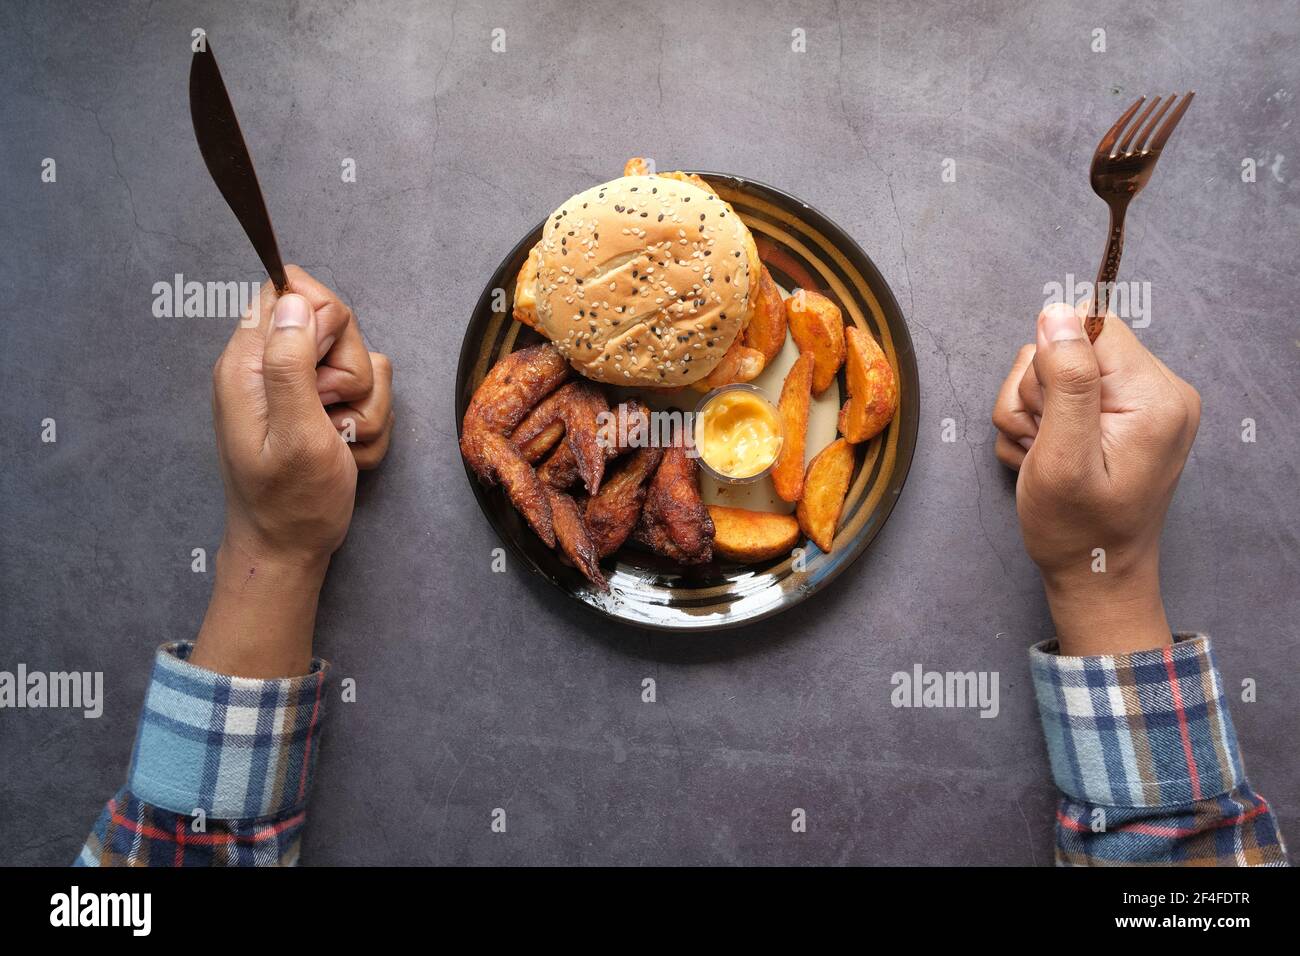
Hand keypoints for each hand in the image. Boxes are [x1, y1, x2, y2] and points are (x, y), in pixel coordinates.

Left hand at [191, 266, 393, 676]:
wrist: (290, 551)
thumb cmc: (290, 502)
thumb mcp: (295, 432)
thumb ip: (291, 362)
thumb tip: (296, 298)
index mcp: (249, 363)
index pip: (290, 291)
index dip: (323, 321)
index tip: (323, 371)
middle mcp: (271, 367)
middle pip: (336, 324)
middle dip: (350, 372)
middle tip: (331, 414)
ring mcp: (299, 388)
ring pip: (361, 361)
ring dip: (363, 406)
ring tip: (339, 440)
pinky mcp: (321, 408)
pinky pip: (367, 393)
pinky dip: (366, 424)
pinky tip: (346, 450)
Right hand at [991, 303, 1199, 655]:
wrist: (1094, 576)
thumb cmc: (1077, 530)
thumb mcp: (1063, 457)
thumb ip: (1066, 381)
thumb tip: (1058, 313)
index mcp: (1156, 395)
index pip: (1090, 329)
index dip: (1052, 368)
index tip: (1051, 420)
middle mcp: (1157, 391)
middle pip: (1068, 347)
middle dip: (1036, 395)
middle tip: (1044, 445)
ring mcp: (1137, 403)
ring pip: (1052, 369)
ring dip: (1029, 412)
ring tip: (1042, 455)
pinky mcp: (1118, 415)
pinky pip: (1059, 392)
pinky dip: (1039, 425)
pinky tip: (1046, 457)